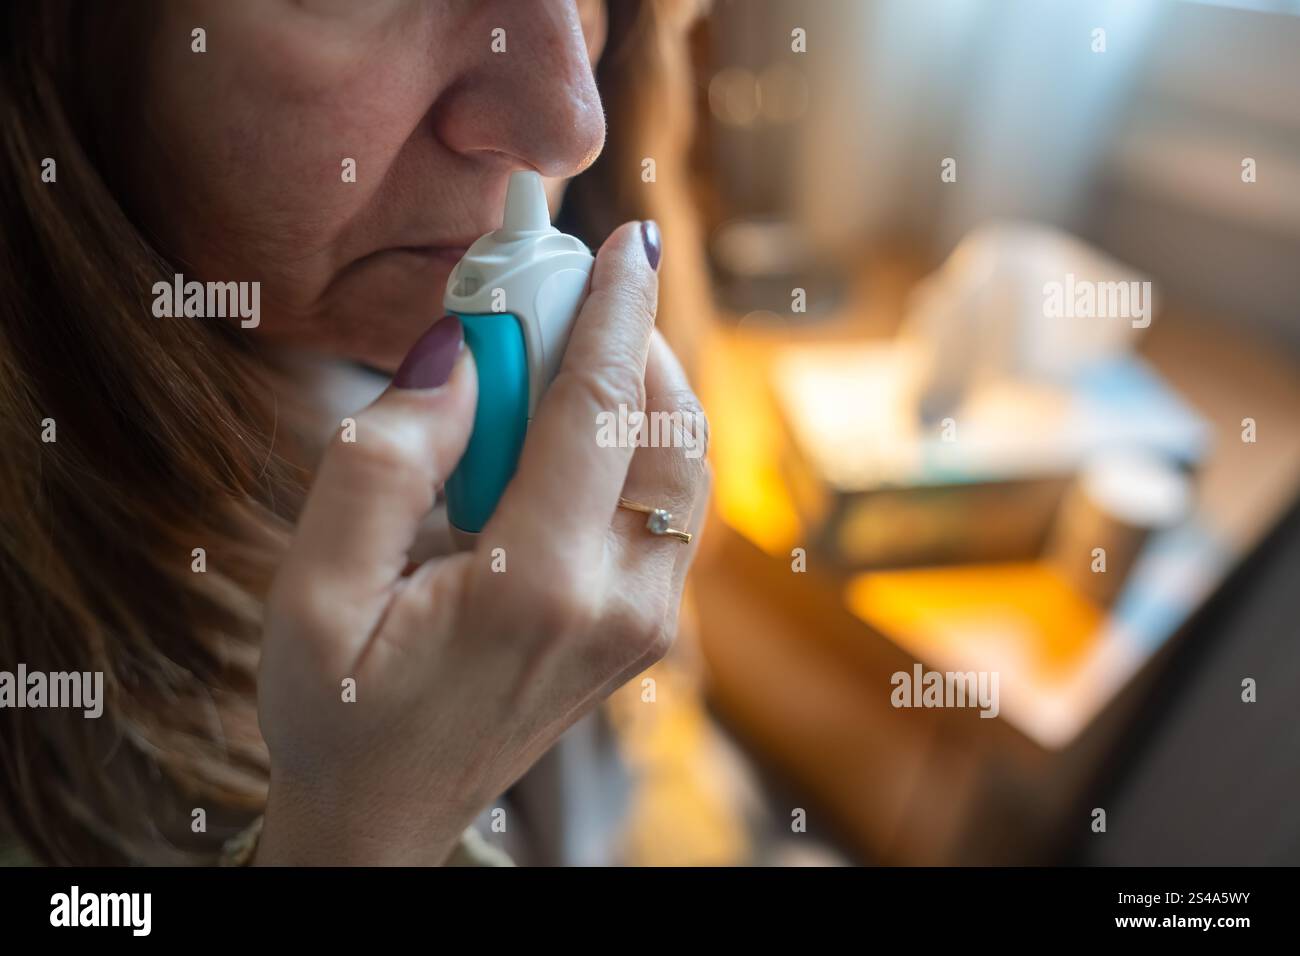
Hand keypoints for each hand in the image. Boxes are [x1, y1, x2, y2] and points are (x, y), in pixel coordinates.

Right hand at [254, 222, 707, 864]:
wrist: (386, 815)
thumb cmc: (338, 710)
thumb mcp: (316, 585)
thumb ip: (385, 458)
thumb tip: (460, 354)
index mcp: (538, 588)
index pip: (599, 413)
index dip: (613, 313)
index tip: (623, 241)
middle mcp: (618, 604)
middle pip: (666, 432)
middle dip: (628, 344)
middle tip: (566, 292)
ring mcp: (644, 625)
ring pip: (681, 471)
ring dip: (639, 395)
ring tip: (564, 358)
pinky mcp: (643, 631)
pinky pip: (666, 511)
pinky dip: (635, 447)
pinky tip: (570, 431)